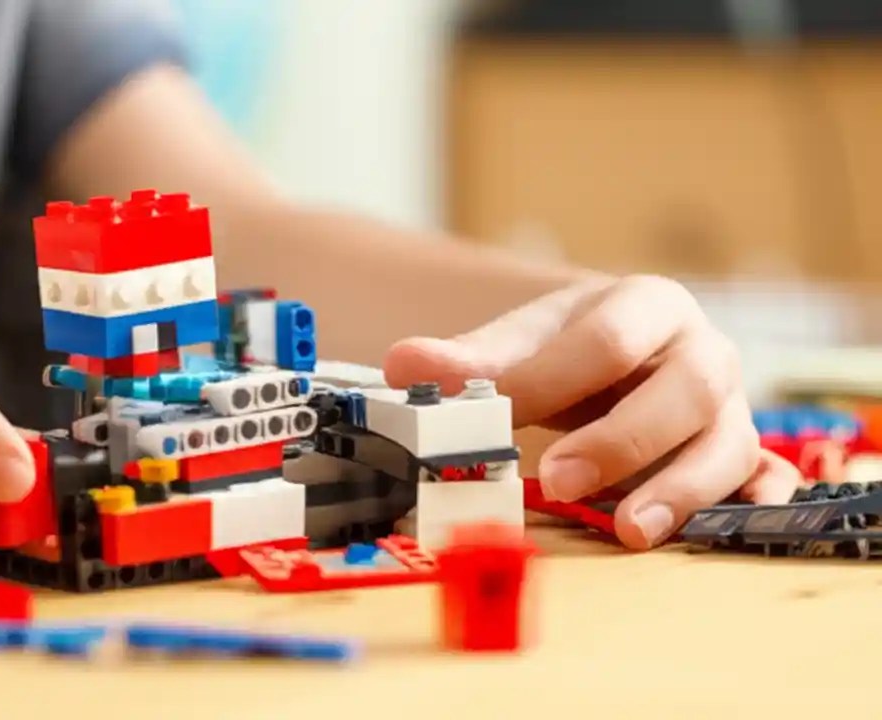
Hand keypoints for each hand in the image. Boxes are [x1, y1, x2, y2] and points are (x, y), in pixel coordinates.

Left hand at [382, 274, 801, 548]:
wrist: (619, 354)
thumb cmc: (570, 349)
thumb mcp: (523, 342)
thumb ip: (468, 360)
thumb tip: (403, 366)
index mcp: (646, 306)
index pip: (607, 340)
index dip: (554, 381)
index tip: (501, 416)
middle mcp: (701, 351)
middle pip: (684, 390)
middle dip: (622, 440)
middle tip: (558, 481)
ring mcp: (729, 405)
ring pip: (727, 442)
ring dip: (680, 489)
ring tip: (628, 531)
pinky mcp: (741, 452)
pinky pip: (763, 477)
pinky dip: (753, 500)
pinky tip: (725, 525)